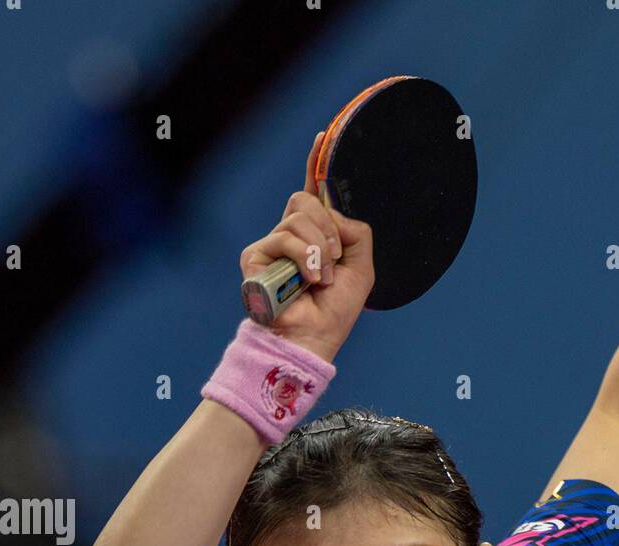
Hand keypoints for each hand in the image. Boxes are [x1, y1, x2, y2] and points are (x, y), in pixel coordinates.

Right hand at [238, 131, 374, 357]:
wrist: (314, 336)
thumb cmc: (335, 309)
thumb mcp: (362, 266)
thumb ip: (356, 231)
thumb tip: (331, 211)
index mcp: (315, 235)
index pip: (313, 193)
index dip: (315, 164)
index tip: (322, 137)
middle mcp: (290, 235)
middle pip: (305, 199)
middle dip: (327, 228)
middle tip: (332, 258)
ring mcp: (271, 244)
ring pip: (298, 216)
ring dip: (320, 249)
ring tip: (321, 278)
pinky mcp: (256, 255)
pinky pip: (286, 236)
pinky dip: (305, 257)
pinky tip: (308, 280)